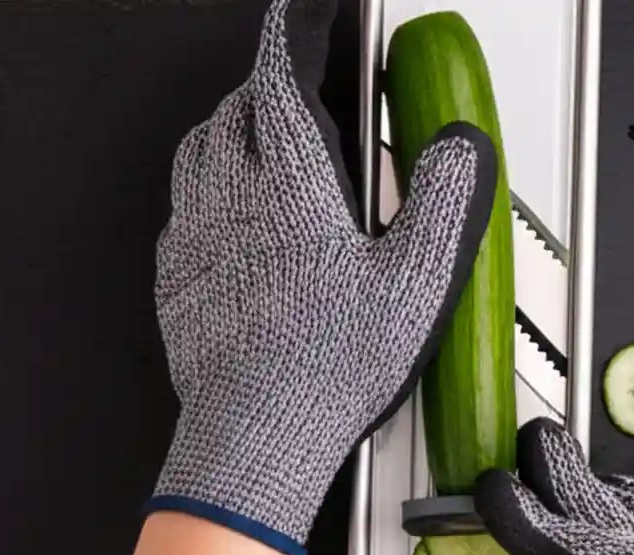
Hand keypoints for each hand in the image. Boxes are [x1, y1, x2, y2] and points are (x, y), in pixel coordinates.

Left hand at [150, 0, 495, 554]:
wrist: (255, 434)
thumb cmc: (328, 365)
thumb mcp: (412, 284)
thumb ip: (440, 202)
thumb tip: (458, 146)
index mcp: (291, 187)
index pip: (280, 77)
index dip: (294, 33)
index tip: (303, 13)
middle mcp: (231, 197)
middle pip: (236, 109)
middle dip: (267, 88)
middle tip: (299, 97)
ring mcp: (195, 234)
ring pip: (201, 151)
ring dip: (231, 132)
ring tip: (265, 145)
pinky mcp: (175, 274)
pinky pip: (183, 207)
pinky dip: (208, 190)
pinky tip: (235, 218)